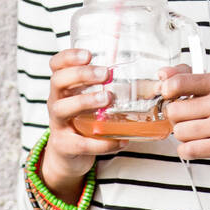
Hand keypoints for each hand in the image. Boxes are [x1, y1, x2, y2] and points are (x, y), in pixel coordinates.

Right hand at [45, 48, 125, 179]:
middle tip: (106, 74)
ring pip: (63, 108)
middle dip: (81, 74)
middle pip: (58, 81)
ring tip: (107, 98)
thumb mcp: (91, 100)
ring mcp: (58, 124)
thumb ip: (110, 90)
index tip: (88, 54)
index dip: (68, 57)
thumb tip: (153, 80)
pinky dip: (102, 142)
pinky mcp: (64, 146)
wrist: (68, 155)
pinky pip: (81, 143)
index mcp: (64, 87)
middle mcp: (56, 101)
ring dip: (86, 100)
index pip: (56, 65)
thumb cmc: (85, 120)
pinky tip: (120, 140)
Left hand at [158, 64, 209, 172]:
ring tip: (199, 134)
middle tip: (190, 120)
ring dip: (184, 136)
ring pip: (179, 132)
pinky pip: (188, 149)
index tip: (170, 98)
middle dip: (177, 119)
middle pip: (175, 110)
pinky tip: (200, 146)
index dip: (167, 92)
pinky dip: (188, 150)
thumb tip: (162, 74)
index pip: (178, 82)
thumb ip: (187, 77)